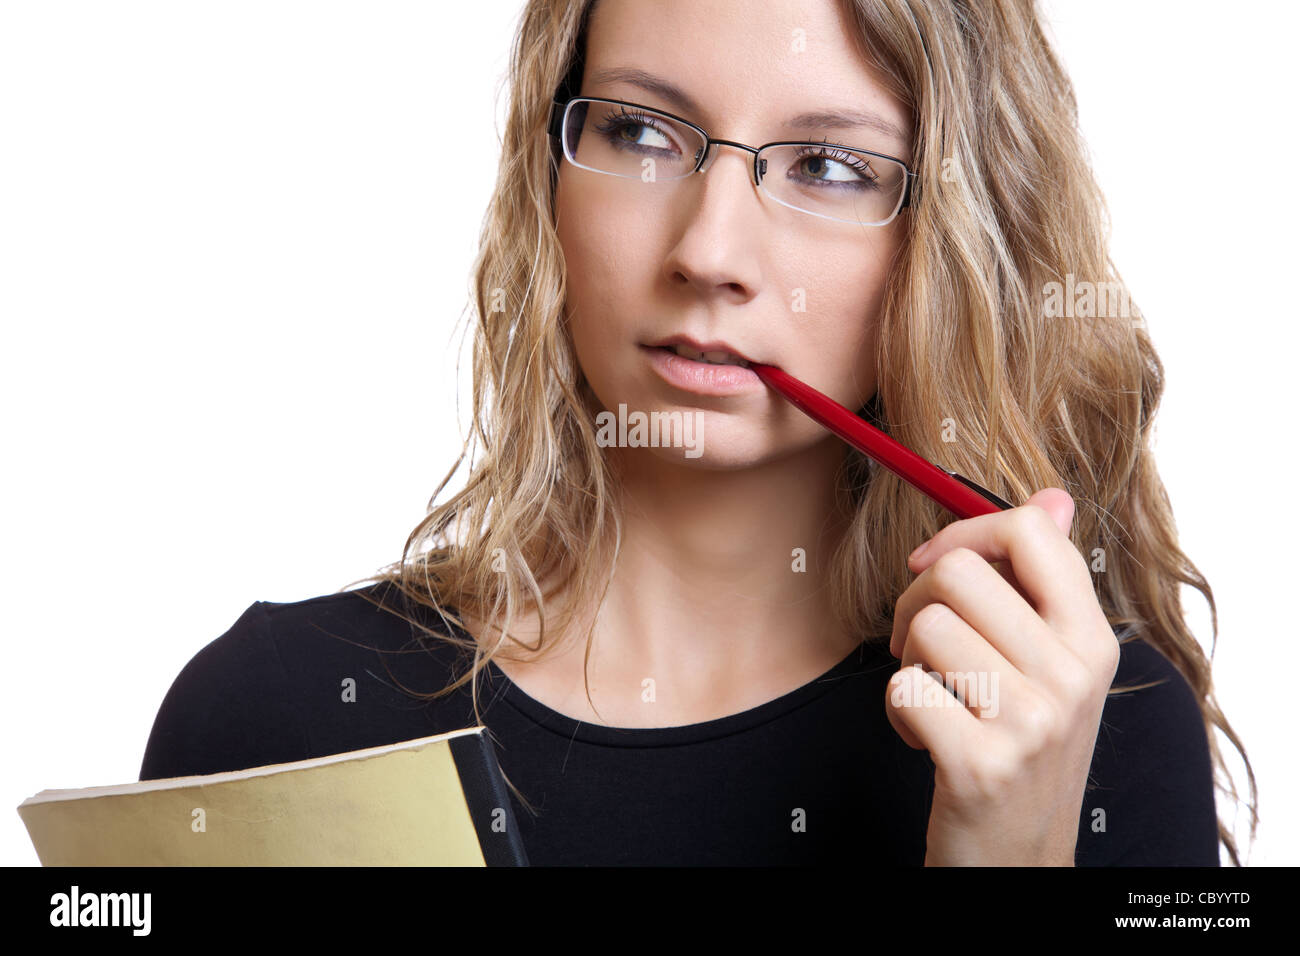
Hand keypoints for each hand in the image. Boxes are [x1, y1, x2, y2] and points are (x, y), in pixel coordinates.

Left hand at [885, 488, 1119, 865]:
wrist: (1019, 859)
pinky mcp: (981, 763)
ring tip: (935, 698)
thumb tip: (1054, 497)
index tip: (935, 563)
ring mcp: (1030, 722)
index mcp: (1092, 640)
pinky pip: (902, 688)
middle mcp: (1072, 676)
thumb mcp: (1054, 665)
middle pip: (959, 572)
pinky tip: (927, 738)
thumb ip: (1047, 581)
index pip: (1032, 532)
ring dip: (907, 662)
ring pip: (924, 626)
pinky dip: (898, 711)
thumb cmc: (1023, 748)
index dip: (966, 530)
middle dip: (916, 599)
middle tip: (920, 644)